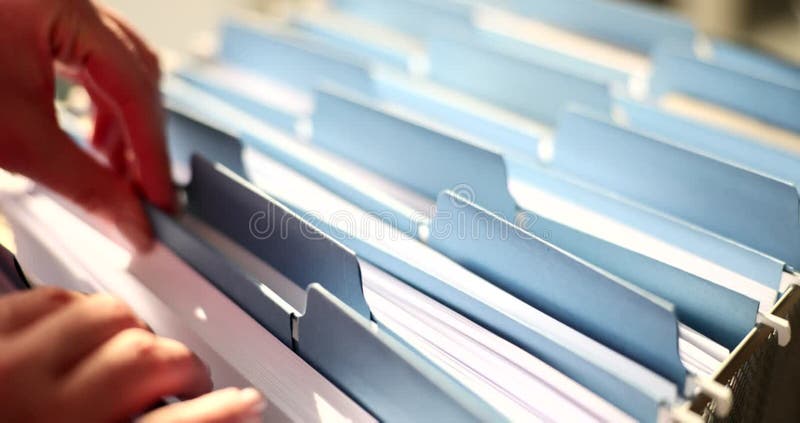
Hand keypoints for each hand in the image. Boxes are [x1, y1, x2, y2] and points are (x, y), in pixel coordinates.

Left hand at [0, 0, 175, 249]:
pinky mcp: (41, 23)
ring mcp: (56, 9)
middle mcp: (68, 1)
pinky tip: (94, 142)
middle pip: (138, 73)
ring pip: (120, 70)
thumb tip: (130, 220)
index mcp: (63, 9)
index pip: (134, 86)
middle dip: (144, 139)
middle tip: (144, 194)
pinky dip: (101, 109)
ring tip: (117, 174)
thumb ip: (83, 184)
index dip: (153, 151)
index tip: (160, 201)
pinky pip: (92, 65)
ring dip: (125, 126)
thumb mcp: (12, 138)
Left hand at [0, 287, 265, 421]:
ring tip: (118, 360)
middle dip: (175, 366)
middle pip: (143, 355)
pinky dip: (77, 313)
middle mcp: (29, 401)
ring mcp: (2, 359)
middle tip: (180, 380)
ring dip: (127, 334)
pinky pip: (54, 297)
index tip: (243, 401)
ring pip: (107, 314)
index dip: (211, 411)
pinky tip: (74, 338)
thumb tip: (220, 410)